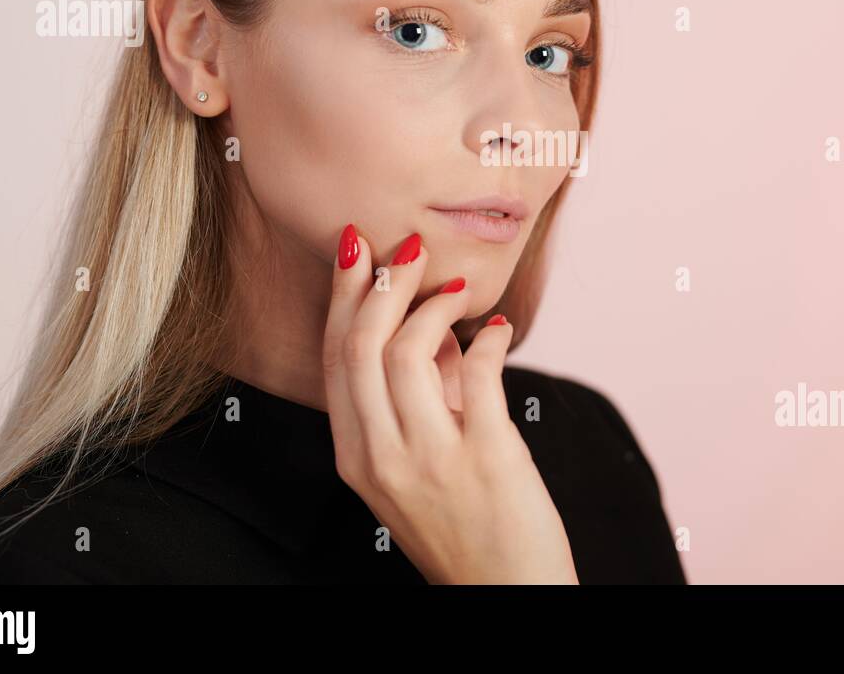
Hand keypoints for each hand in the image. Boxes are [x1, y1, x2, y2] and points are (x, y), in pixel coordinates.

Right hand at [321, 225, 579, 583]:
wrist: (508, 594)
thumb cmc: (465, 527)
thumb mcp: (415, 466)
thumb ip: (417, 397)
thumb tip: (428, 326)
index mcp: (357, 457)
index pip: (335, 359)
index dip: (344, 296)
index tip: (357, 249)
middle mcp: (383, 458)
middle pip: (361, 346)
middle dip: (382, 282)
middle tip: (409, 248)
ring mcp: (432, 460)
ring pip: (408, 351)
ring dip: (434, 304)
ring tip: (458, 289)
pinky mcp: (488, 457)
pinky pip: (479, 372)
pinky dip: (488, 339)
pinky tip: (499, 330)